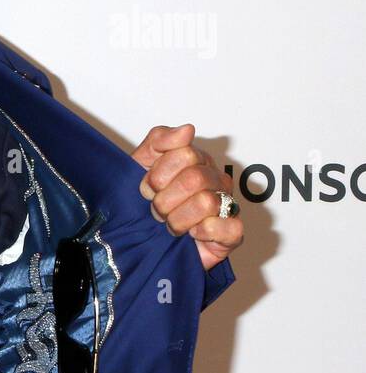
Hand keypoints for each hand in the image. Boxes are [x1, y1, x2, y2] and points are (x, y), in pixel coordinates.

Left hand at [131, 123, 242, 271]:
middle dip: (165, 200)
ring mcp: (227, 205)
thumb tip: (188, 130)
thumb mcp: (140, 165)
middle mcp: (216, 180)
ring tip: (170, 225)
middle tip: (156, 210)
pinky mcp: (233, 233)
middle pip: (194, 179)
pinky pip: (229, 227)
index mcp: (196, 161)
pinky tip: (192, 235)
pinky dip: (203, 232)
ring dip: (178, 219)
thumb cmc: (145, 200)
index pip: (184, 154)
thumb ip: (159, 141)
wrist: (142, 242)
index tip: (147, 189)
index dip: (158, 175)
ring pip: (206, 203)